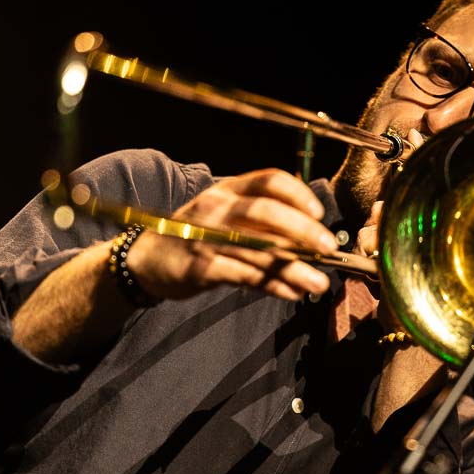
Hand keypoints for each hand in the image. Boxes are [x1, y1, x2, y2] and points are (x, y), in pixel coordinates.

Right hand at [126, 169, 338, 301]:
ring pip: (259, 250)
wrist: (146, 259)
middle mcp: (217, 208)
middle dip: (302, 230)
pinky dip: (273, 285)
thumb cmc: (194, 236)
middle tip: (327, 248)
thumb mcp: (224, 218)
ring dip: (295, 268)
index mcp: (227, 190)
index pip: (268, 180)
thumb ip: (261, 224)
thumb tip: (310, 241)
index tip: (320, 214)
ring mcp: (207, 237)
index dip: (298, 194)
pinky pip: (245, 276)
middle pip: (266, 212)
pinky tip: (292, 293)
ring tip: (318, 283)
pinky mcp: (201, 267)